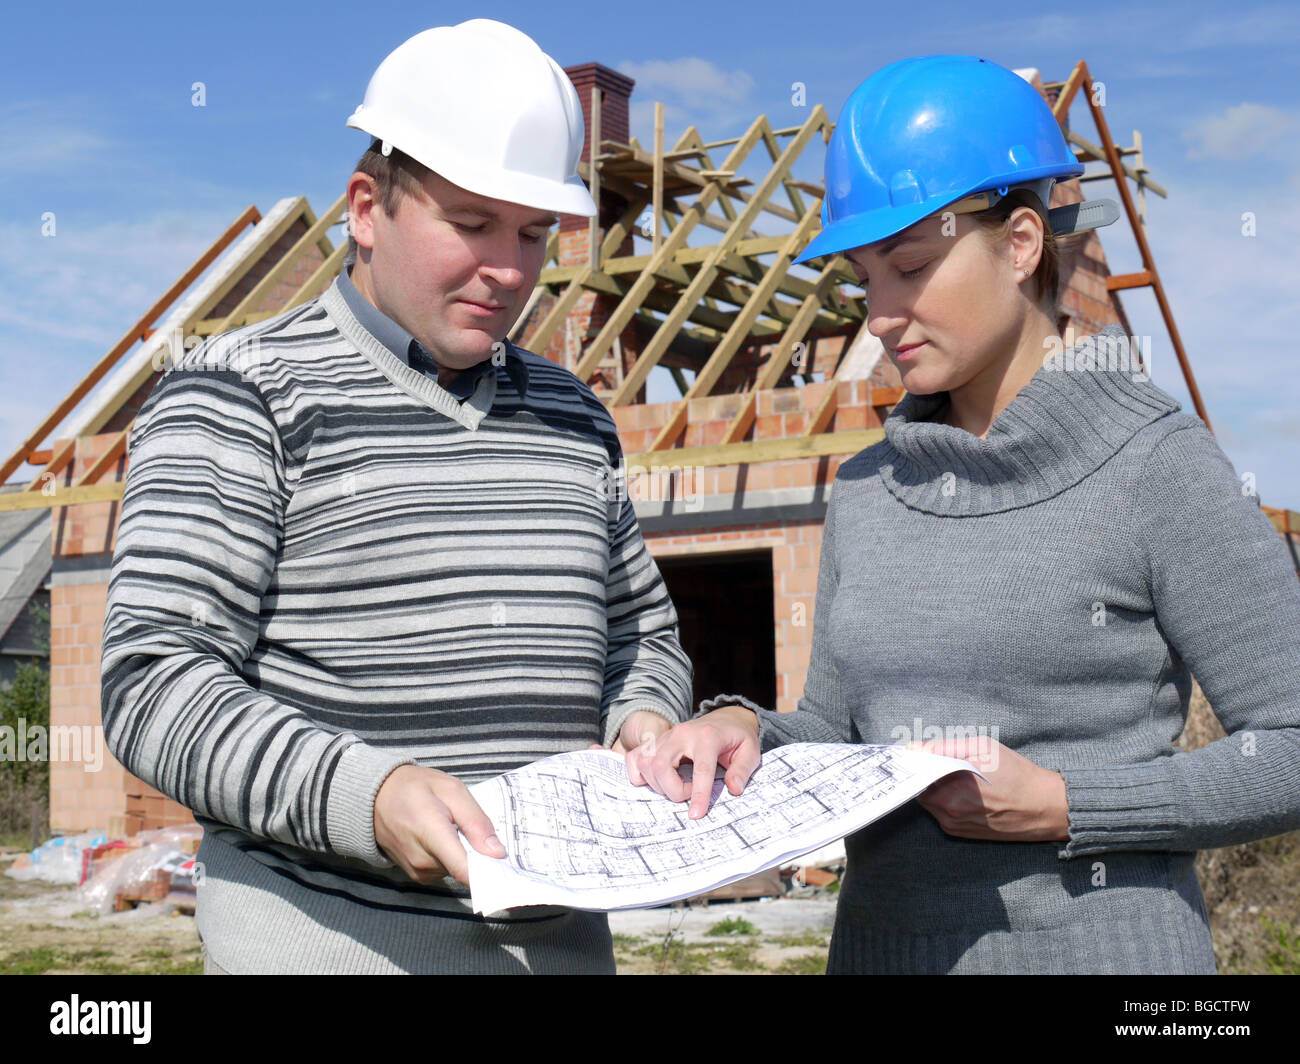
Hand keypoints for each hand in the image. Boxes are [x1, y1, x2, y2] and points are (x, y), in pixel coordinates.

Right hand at [373, 764, 505, 885]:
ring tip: (454, 828)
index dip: (492, 875)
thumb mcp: (451, 790)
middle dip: (479, 854)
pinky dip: (452, 857)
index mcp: (432, 834)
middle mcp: (422, 860)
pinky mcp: (416, 875)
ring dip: (464, 853)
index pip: (466, 870)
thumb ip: (476, 822)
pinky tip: (445, 837)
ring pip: (457, 870)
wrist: (375, 797)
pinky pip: (445, 871)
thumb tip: (497, 853)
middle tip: (477, 830)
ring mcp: (417, 871)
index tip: (511, 872)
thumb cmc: (415, 788)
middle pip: (467, 870)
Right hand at [624, 705, 760, 819]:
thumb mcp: (751, 752)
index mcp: (708, 736)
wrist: (725, 720)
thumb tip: (733, 789)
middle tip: (689, 794)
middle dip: (672, 790)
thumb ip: (742, 770)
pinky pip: (635, 759)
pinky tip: (659, 780)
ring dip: (659, 785)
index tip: (696, 815)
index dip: (698, 794)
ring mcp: (666, 736)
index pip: (700, 769)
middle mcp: (682, 733)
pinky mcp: (656, 741)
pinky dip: (641, 775)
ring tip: (678, 786)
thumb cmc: (738, 739)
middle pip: (661, 765)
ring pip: (647, 764)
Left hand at [909, 736, 1069, 841]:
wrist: (1045, 808)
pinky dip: (945, 800)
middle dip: (924, 773)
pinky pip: (941, 813)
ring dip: (934, 787)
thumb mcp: (983, 748)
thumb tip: (915, 748)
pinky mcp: (961, 833)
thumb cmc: (1017, 774)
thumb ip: (945, 747)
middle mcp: (949, 812)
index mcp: (951, 791)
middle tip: (937, 759)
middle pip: (919, 788)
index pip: (915, 774)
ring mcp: (954, 826)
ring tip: (954, 774)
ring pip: (929, 801)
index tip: (915, 752)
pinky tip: (963, 790)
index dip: (914, 761)